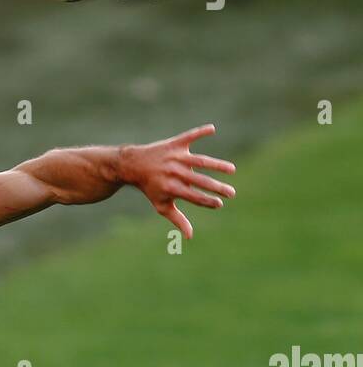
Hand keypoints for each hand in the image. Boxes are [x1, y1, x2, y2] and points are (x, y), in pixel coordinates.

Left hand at [120, 124, 235, 240]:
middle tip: (232, 193)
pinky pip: (190, 136)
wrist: (135, 166)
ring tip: (232, 170)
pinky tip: (213, 129)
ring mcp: (176, 157)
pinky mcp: (175, 143)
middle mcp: (175, 173)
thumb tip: (190, 237)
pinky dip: (200, 132)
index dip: (207, 201)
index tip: (220, 204)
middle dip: (217, 188)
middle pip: (200, 181)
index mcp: (172, 188)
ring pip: (200, 161)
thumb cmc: (151, 188)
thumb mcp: (162, 205)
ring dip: (217, 165)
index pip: (193, 197)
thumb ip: (177, 219)